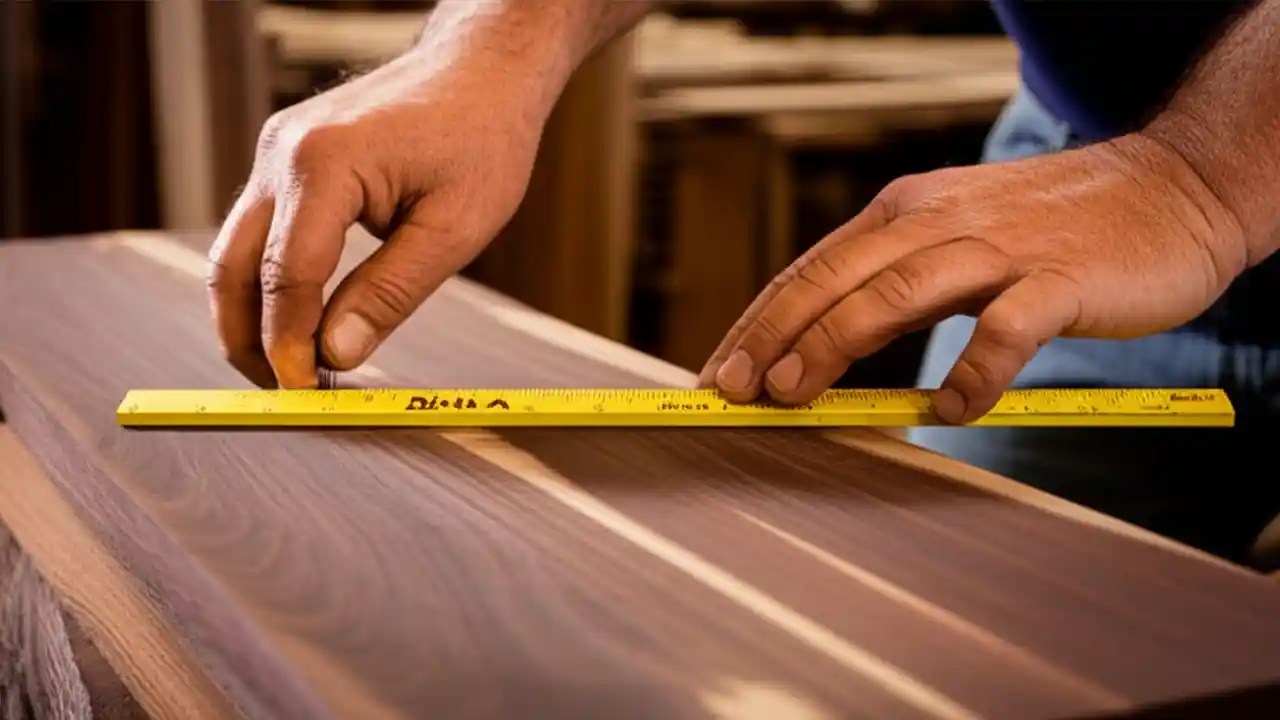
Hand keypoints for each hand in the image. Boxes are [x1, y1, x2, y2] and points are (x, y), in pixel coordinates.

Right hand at [207, 51, 543, 387]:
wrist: (482, 70)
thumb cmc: (482, 138)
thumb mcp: (454, 229)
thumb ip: (390, 293)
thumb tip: (336, 355)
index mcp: (324, 166)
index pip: (288, 278)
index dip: (290, 346)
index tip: (307, 394)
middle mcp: (283, 154)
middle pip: (235, 270)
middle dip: (250, 342)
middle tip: (287, 394)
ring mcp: (277, 152)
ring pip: (235, 253)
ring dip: (252, 315)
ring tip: (292, 368)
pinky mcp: (285, 158)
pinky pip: (259, 231)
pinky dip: (270, 281)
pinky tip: (303, 319)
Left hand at [698, 134, 1247, 422]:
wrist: (1174, 188)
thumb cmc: (1055, 230)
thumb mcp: (958, 239)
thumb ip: (898, 284)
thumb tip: (823, 349)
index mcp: (907, 213)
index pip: (813, 268)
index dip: (759, 321)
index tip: (720, 372)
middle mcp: (939, 221)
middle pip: (836, 278)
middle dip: (773, 334)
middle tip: (732, 390)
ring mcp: (1000, 248)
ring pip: (897, 292)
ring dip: (837, 342)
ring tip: (796, 394)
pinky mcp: (1061, 279)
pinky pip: (1005, 329)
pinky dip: (972, 371)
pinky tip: (950, 410)